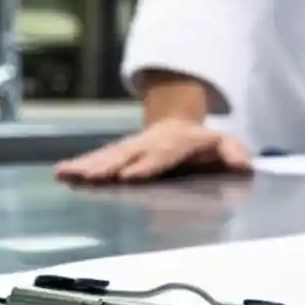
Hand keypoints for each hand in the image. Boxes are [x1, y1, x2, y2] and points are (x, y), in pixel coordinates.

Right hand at [54, 119, 252, 183]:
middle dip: (109, 167)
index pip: (163, 156)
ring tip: (68, 175)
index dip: (147, 166)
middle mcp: (152, 143)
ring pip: (110, 156)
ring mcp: (133, 146)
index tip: (129, 177)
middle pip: (129, 155)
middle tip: (90, 179)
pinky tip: (61, 174)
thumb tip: (244, 167)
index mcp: (180, 143)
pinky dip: (80, 166)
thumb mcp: (227, 146)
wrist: (181, 124)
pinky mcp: (119, 152)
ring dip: (89, 167)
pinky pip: (99, 159)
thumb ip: (234, 155)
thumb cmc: (206, 145)